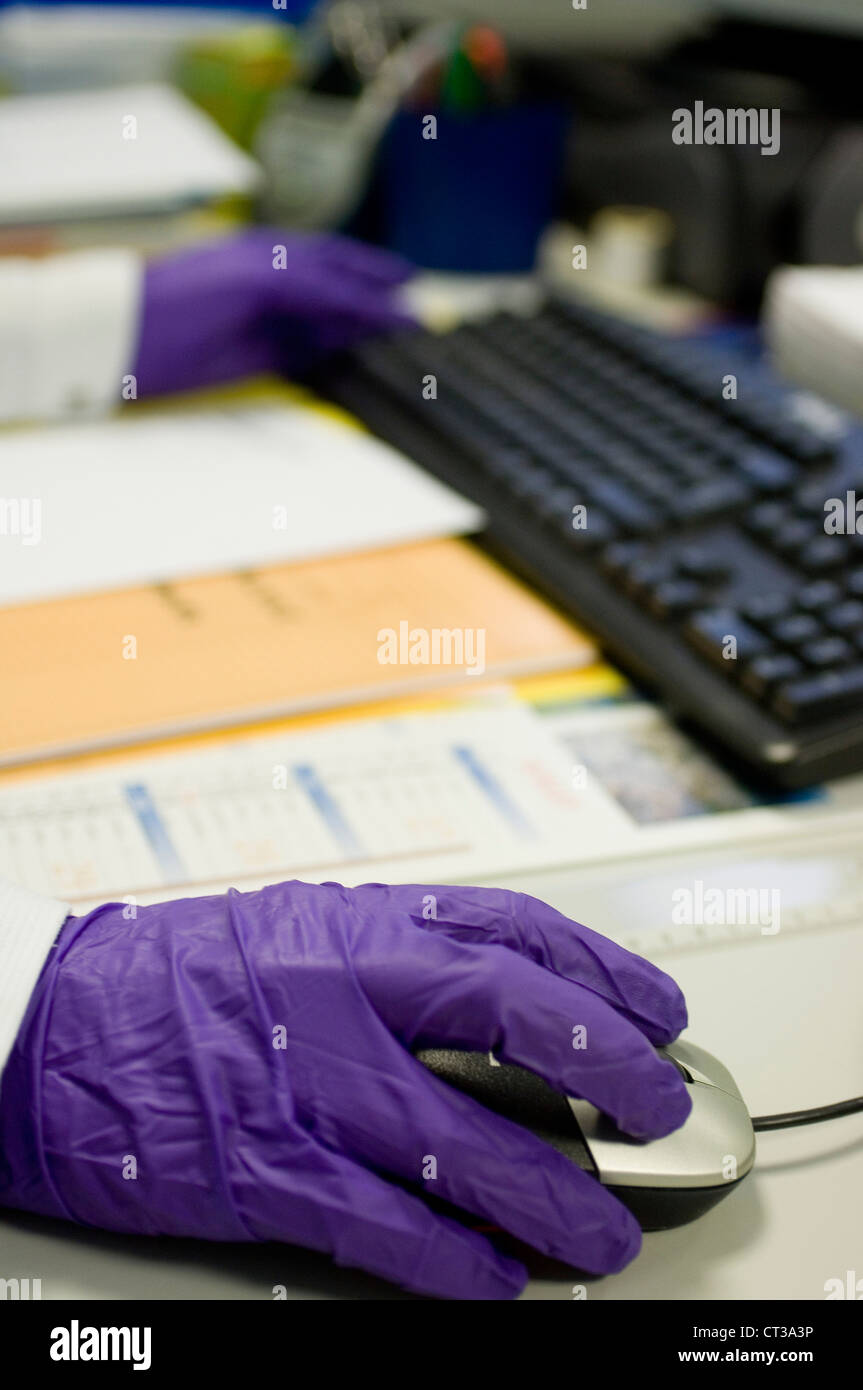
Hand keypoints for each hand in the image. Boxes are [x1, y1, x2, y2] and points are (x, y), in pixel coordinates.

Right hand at [0, 880, 689, 1299]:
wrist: (51, 1020)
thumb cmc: (177, 976)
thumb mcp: (297, 931)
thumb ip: (392, 959)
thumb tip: (499, 996)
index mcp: (356, 926)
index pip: (509, 932)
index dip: (599, 970)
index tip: (653, 1007)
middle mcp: (341, 992)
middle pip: (505, 1015)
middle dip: (602, 1064)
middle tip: (658, 1108)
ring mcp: (302, 1082)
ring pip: (457, 1139)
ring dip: (545, 1192)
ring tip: (600, 1232)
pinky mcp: (259, 1168)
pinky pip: (376, 1222)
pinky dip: (447, 1255)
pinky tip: (494, 1273)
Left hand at [132, 230, 414, 397]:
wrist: (135, 336)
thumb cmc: (193, 291)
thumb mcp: (268, 280)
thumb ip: (328, 292)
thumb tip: (382, 305)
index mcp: (278, 253)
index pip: (341, 264)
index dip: (378, 278)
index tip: (412, 293)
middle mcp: (279, 286)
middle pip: (342, 294)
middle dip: (379, 306)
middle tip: (419, 320)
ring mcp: (272, 324)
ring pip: (330, 328)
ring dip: (363, 336)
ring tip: (400, 347)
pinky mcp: (262, 362)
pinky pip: (311, 359)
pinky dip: (336, 361)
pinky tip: (358, 366)